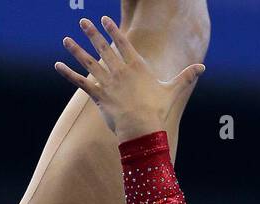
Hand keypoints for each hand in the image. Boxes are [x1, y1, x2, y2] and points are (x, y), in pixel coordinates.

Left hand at [55, 16, 204, 142]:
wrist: (142, 128)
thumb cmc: (157, 111)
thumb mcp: (173, 91)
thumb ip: (186, 76)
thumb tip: (203, 67)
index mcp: (136, 66)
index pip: (122, 42)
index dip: (113, 30)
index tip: (105, 19)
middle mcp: (119, 70)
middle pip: (103, 47)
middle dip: (92, 33)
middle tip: (83, 21)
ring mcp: (107, 82)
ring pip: (89, 62)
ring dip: (76, 50)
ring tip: (66, 39)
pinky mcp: (98, 95)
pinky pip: (80, 82)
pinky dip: (68, 74)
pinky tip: (57, 65)